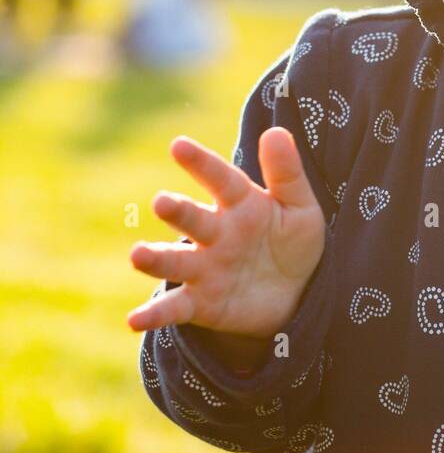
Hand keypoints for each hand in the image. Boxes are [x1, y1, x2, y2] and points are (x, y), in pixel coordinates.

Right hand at [127, 127, 326, 340]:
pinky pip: (173, 308)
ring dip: (155, 258)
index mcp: (240, 204)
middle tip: (162, 203)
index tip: (179, 145)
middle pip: (193, 218)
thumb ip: (287, 174)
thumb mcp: (300, 208)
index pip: (220, 179)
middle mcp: (215, 233)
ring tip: (137, 255)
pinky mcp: (199, 302)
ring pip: (175, 261)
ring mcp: (203, 267)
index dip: (201, 163)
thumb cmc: (292, 242)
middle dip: (177, 211)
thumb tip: (276, 132)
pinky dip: (154, 314)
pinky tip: (134, 320)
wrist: (295, 295)